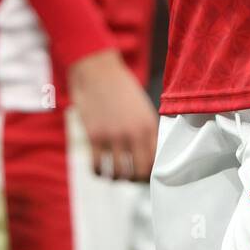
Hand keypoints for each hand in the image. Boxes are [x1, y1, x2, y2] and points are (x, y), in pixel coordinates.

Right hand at [68, 49, 158, 180]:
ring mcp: (113, 136)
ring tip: (115, 174)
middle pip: (139, 172)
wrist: (98, 70)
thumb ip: (146, 130)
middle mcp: (134, 133)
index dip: (150, 172)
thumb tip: (149, 154)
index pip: (155, 161)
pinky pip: (98, 166)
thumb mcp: (142, 106)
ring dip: (117, 178)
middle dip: (135, 180)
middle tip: (130, 177)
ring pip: (118, 174)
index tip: (144, 174)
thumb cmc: (121, 87)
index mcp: (149, 126)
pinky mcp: (94, 136)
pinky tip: (100, 169)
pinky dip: (100, 173)